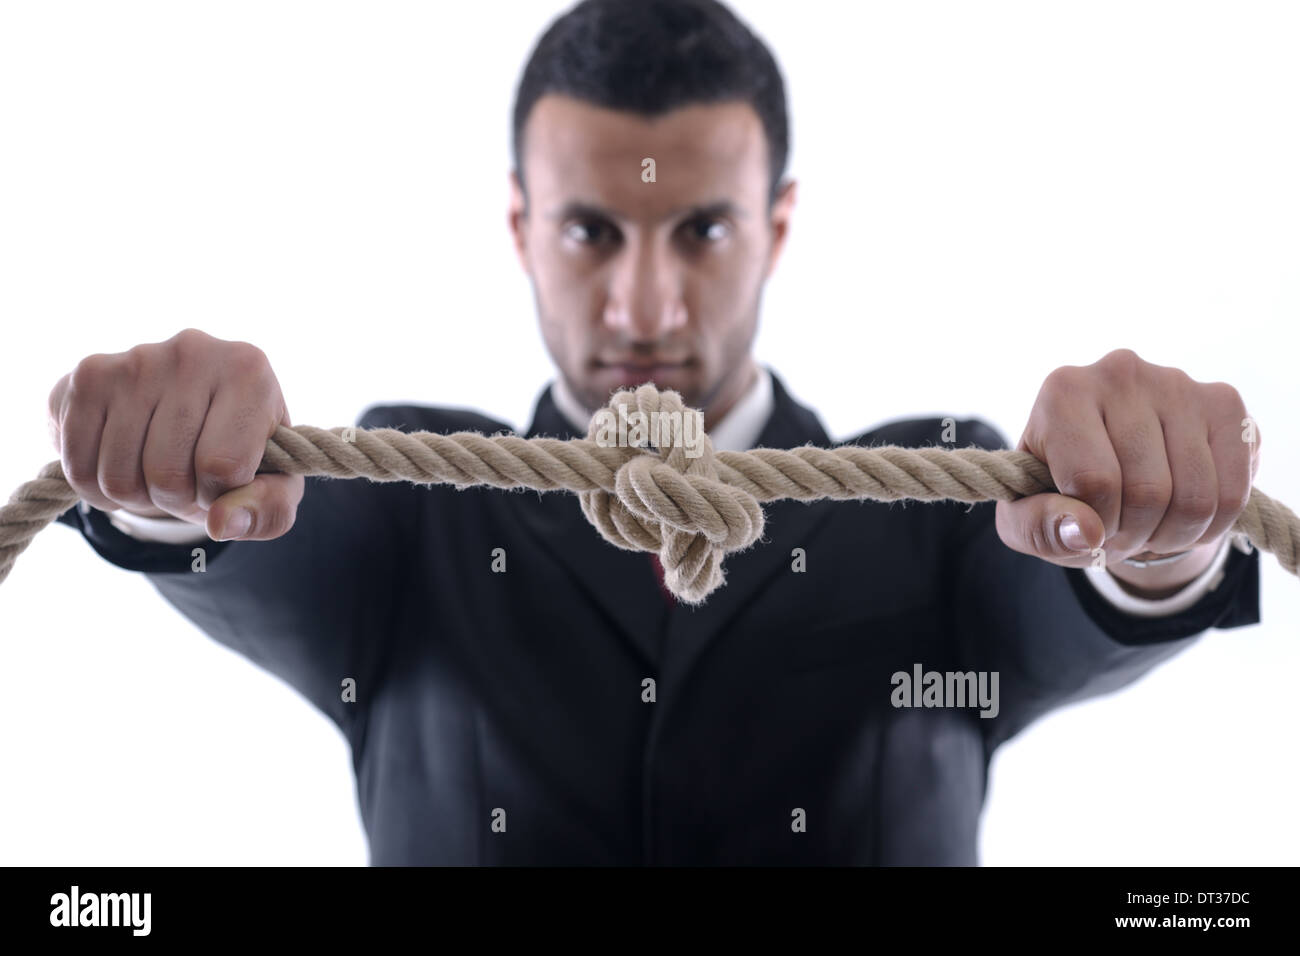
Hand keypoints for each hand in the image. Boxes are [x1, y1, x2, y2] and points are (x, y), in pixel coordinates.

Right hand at [48, 328, 303, 541]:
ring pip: (118, 477)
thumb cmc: (245, 450)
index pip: (222, 466)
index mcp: (249, 371)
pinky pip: (78, 468)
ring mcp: (135, 359)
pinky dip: (97, 490)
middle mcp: (193, 352)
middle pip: (165, 475)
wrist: (190, 409)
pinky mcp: (89, 376)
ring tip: (158, 472)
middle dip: (177, 500)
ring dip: (137, 498)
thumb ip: (268, 509)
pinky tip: (122, 465)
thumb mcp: (276, 484)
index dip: (218, 495)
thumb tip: (222, 524)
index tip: (224, 482)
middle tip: (188, 481)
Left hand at [995, 349, 1260, 584]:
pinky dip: (1210, 524)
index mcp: (1062, 392)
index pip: (1093, 481)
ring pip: (1196, 497)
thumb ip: (1037, 527)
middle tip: (1120, 534)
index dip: (1095, 526)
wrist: (1108, 465)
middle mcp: (1120, 373)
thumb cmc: (1056, 491)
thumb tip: (1087, 532)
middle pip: (1148, 492)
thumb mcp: (1023, 518)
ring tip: (1147, 526)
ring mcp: (1178, 383)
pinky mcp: (1224, 403)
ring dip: (1173, 534)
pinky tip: (1183, 516)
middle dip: (1134, 535)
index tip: (1087, 530)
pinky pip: (1234, 490)